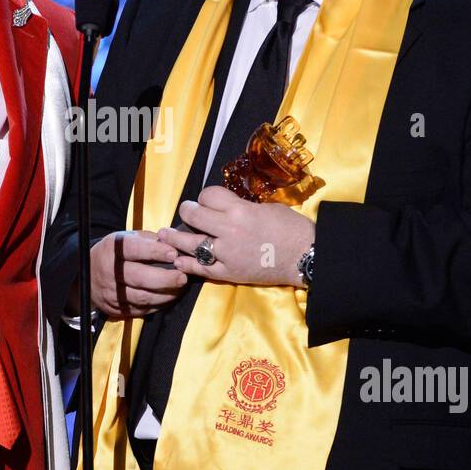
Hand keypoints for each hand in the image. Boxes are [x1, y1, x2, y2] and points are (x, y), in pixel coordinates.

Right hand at [89, 230, 188, 319]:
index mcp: (112, 249)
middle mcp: (109, 271)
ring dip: (165, 294)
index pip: (133, 249)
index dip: (154, 251)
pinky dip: (158, 304)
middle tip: (182, 277)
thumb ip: (150, 240)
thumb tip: (175, 244)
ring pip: (142, 297)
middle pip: (139, 277)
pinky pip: (141, 309)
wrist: (88, 273)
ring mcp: (111, 292)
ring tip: (180, 288)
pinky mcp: (116, 309)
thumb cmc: (115, 253)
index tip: (174, 253)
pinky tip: (169, 297)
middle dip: (164, 278)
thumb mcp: (127, 239)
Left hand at [159, 185, 314, 287]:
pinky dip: (187, 265)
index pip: (208, 196)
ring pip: (190, 243)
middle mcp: (229, 230)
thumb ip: (242, 207)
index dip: (205, 197)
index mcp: (240, 210)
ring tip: (165, 235)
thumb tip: (226, 208)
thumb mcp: (267, 207)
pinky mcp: (229, 273)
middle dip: (187, 211)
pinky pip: (201, 269)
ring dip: (175, 238)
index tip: (207, 201)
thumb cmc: (292, 229)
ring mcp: (227, 254)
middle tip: (186, 212)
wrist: (306, 257)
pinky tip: (178, 261)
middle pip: (194, 215)